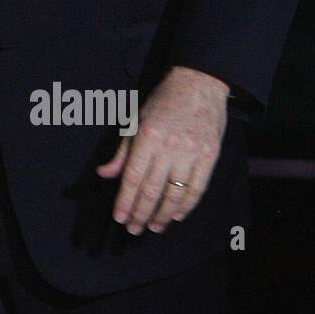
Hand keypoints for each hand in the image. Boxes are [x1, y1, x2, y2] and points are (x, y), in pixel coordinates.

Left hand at [96, 65, 229, 234]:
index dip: (125, 201)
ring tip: (154, 227)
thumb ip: (122, 152)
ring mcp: (191, 152)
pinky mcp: (210, 155)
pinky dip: (187, 204)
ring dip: (163, 214)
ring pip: (175, 192)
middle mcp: (169, 146)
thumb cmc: (162, 102)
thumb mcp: (135, 121)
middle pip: (152, 189)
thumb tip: (104, 174)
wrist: (198, 84)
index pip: (133, 177)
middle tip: (133, 229)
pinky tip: (177, 215)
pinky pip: (198, 187)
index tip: (119, 218)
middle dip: (141, 213)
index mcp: (146, 136)